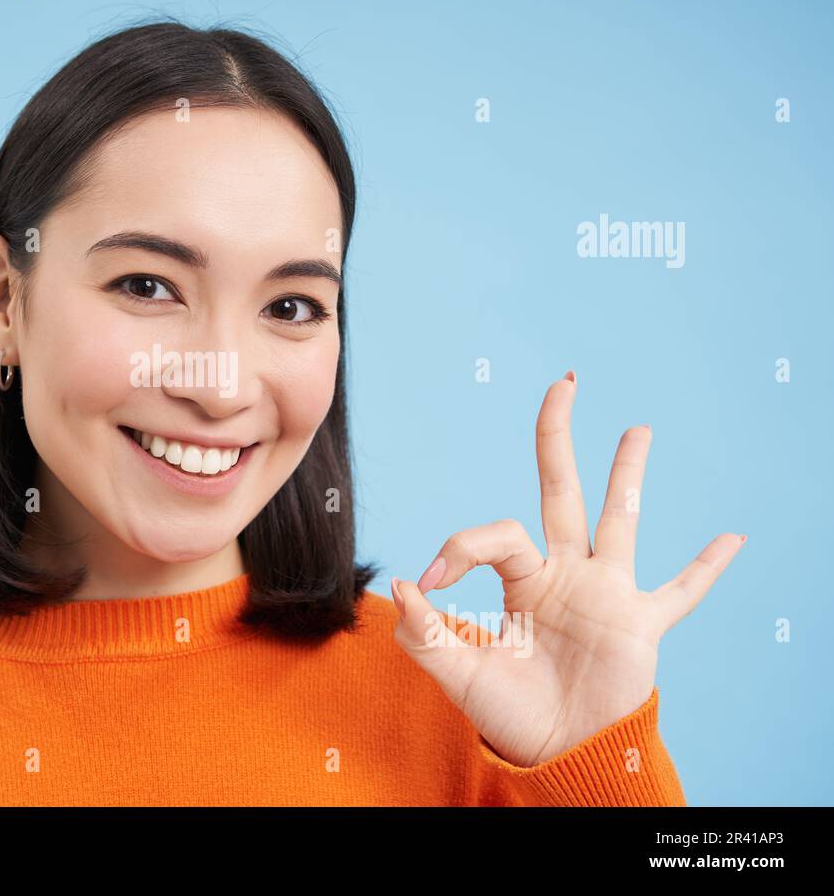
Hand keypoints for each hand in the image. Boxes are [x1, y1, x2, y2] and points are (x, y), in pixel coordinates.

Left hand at [390, 371, 745, 767]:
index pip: (493, 535)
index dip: (459, 547)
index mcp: (521, 580)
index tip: (432, 583)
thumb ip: (426, 633)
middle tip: (563, 384)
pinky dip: (707, 568)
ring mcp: (607, 594)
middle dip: (559, 438)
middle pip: (561, 490)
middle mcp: (565, 573)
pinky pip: (681, 592)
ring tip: (638, 428)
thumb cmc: (509, 714)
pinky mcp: (641, 625)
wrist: (558, 755)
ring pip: (620, 520)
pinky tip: (734, 538)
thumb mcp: (459, 674)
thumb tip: (405, 584)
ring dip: (629, 475)